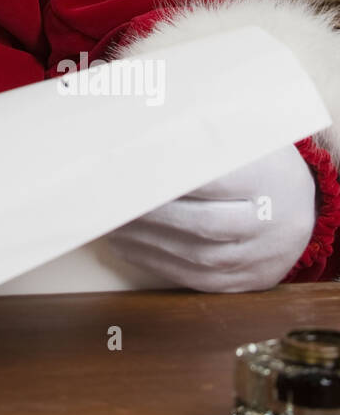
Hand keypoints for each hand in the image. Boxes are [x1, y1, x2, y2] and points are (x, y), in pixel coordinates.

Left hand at [105, 144, 316, 291]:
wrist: (303, 208)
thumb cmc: (257, 162)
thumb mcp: (243, 140)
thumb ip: (202, 136)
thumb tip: (142, 133)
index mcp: (267, 179)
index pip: (211, 181)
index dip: (166, 178)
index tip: (128, 170)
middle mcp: (269, 222)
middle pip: (203, 223)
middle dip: (150, 214)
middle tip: (111, 202)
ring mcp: (260, 257)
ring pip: (198, 256)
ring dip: (146, 242)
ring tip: (110, 225)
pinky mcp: (248, 281)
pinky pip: (199, 279)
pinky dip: (158, 264)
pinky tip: (129, 247)